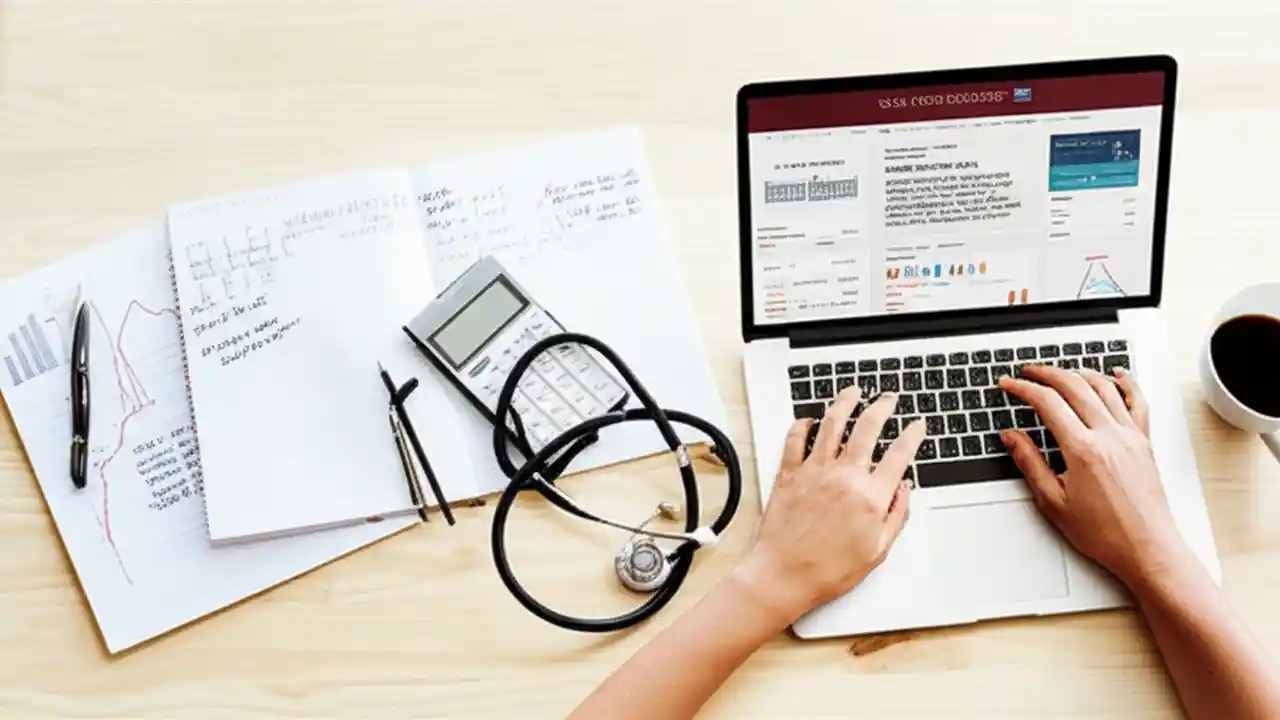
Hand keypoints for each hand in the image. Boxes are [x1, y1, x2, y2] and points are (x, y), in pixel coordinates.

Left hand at [734, 386, 925, 625]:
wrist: (783, 575)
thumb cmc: (827, 571)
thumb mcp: (877, 551)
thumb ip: (896, 516)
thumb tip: (905, 490)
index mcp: (870, 496)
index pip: (899, 455)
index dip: (913, 436)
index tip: (918, 425)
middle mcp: (844, 477)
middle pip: (867, 428)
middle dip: (882, 407)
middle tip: (888, 398)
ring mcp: (814, 472)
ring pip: (832, 424)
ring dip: (845, 402)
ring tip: (852, 391)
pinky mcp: (789, 474)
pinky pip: (795, 439)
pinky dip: (802, 425)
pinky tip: (808, 420)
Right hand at [999, 366, 1191, 586]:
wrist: (1146, 549)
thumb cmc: (1104, 533)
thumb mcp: (1053, 501)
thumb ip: (1030, 462)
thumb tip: (1012, 437)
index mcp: (1083, 450)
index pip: (1048, 403)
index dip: (1024, 389)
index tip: (1010, 385)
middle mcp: (1109, 436)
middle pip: (1074, 386)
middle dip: (1047, 373)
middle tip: (1028, 372)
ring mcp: (1130, 436)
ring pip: (1104, 387)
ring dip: (1079, 372)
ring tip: (1061, 371)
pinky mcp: (1144, 442)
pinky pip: (1137, 401)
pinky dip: (1126, 382)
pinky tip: (1116, 375)